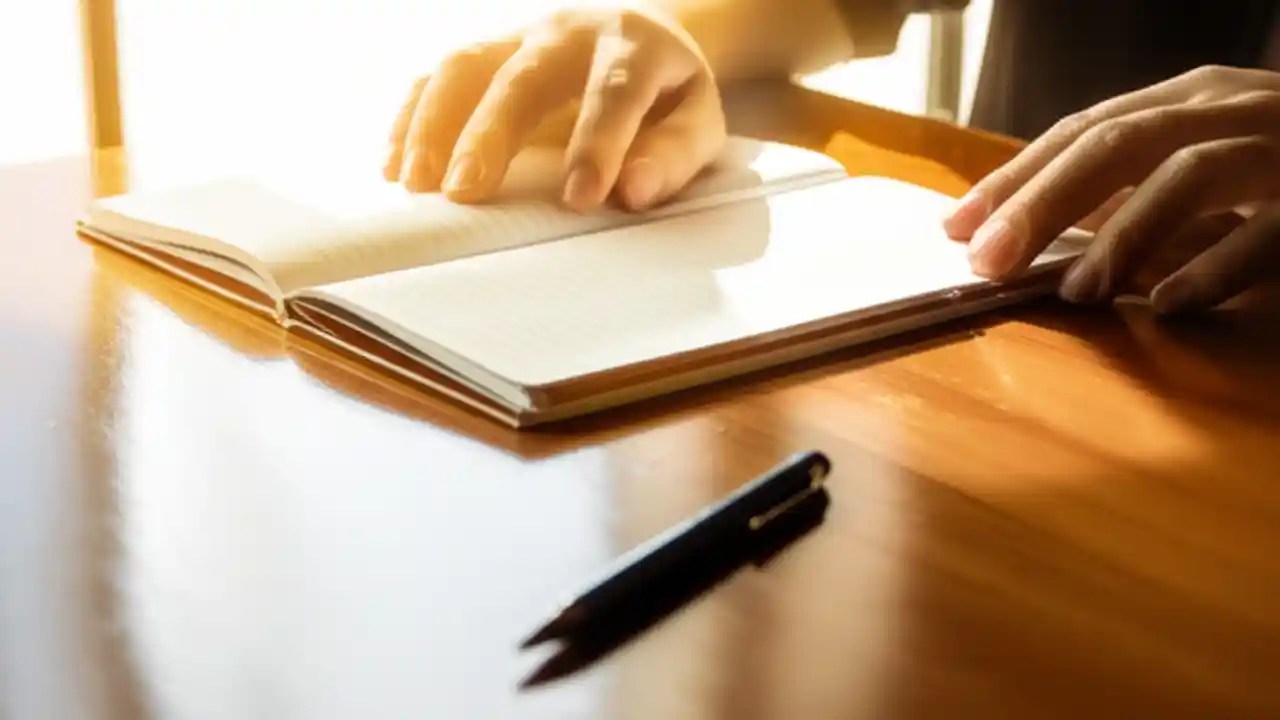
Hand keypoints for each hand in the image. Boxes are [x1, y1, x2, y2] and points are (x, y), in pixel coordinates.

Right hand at [383, 7, 725, 211]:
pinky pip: (436, 75)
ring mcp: (519, 36)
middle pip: (522, 75)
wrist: (640, 35)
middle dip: (490, 133)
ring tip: (415, 183)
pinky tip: (393, 165)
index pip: (614, 90)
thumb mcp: (695, 121)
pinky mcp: (486, 52)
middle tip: (465, 193)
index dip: (597, 143)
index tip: (580, 200)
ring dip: (433, 124)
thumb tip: (632, 191)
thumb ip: (673, 156)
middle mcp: (570, 33)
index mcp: (634, 47)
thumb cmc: (667, 95)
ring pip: (465, 65)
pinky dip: (410, 118)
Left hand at [943, 65, 1279, 313]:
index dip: (1014, 178)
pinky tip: (1171, 304)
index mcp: (1191, 99)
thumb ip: (1131, 191)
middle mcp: (1233, 109)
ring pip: (1190, 172)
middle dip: (1041, 201)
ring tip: (1073, 288)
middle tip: (984, 260)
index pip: (1083, 131)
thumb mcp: (1204, 164)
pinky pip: (1271, 230)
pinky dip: (1216, 267)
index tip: (954, 226)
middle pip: (1118, 142)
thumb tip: (1029, 235)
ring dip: (1122, 233)